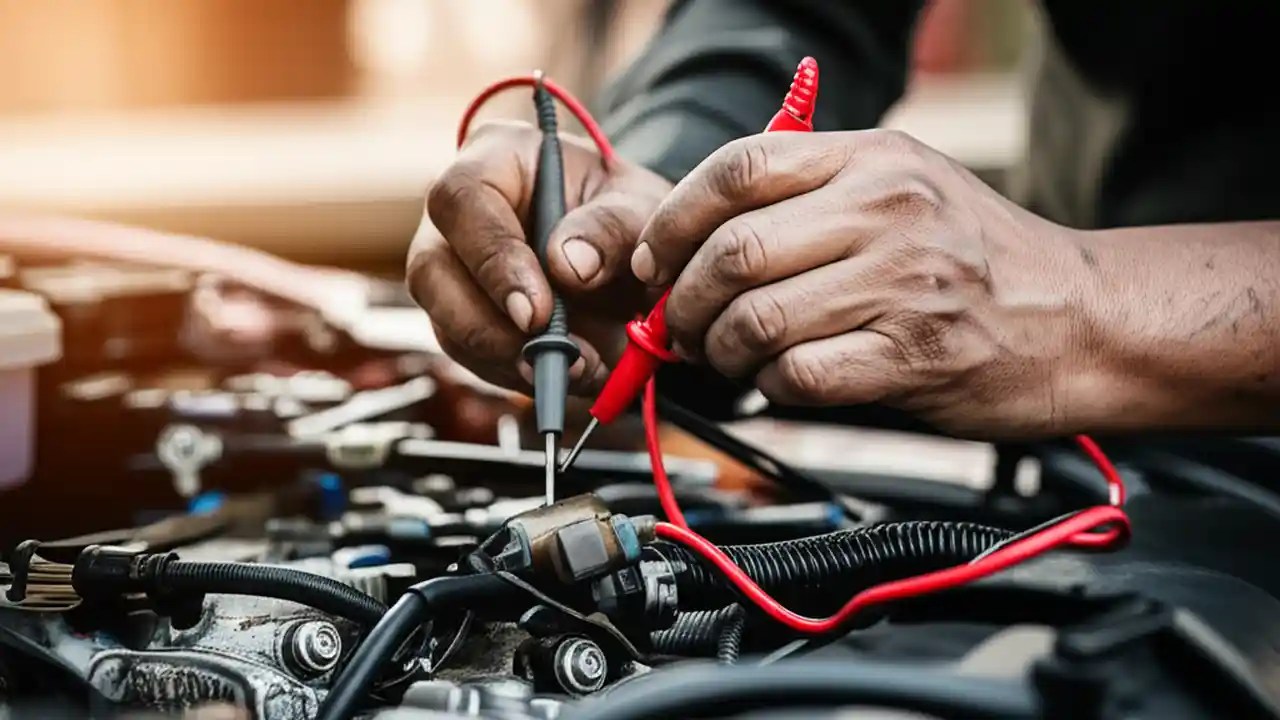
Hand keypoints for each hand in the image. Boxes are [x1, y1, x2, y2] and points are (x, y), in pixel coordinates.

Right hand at [408, 121, 671, 393]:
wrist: (633, 256)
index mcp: (495, 158)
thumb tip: (569, 266)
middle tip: (547, 357)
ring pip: (444, 322)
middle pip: (431, 270)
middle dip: (486, 326)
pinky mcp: (462, 317)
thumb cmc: (627, 215)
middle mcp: (458, 214)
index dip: (492, 261)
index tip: (537, 312)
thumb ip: (612, 227)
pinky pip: (470, 356)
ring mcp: (452, 268)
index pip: (464, 200)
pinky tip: (566, 376)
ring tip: (574, 371)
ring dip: (504, 360)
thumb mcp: (639, 209)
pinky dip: (516, 375)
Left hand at [631, 129, 1096, 438]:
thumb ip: (811, 193)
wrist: (1081, 318)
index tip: (653, 258)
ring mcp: (902, 285)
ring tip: (726, 355)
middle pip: (733, 252)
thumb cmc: (980, 256)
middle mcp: (886, 212)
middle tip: (677, 323)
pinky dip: (769, 386)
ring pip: (755, 320)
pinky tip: (781, 380)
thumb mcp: (905, 185)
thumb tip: (695, 238)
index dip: (675, 218)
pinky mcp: (912, 357)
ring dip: (719, 350)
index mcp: (873, 159)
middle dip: (681, 300)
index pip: (738, 168)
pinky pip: (797, 376)